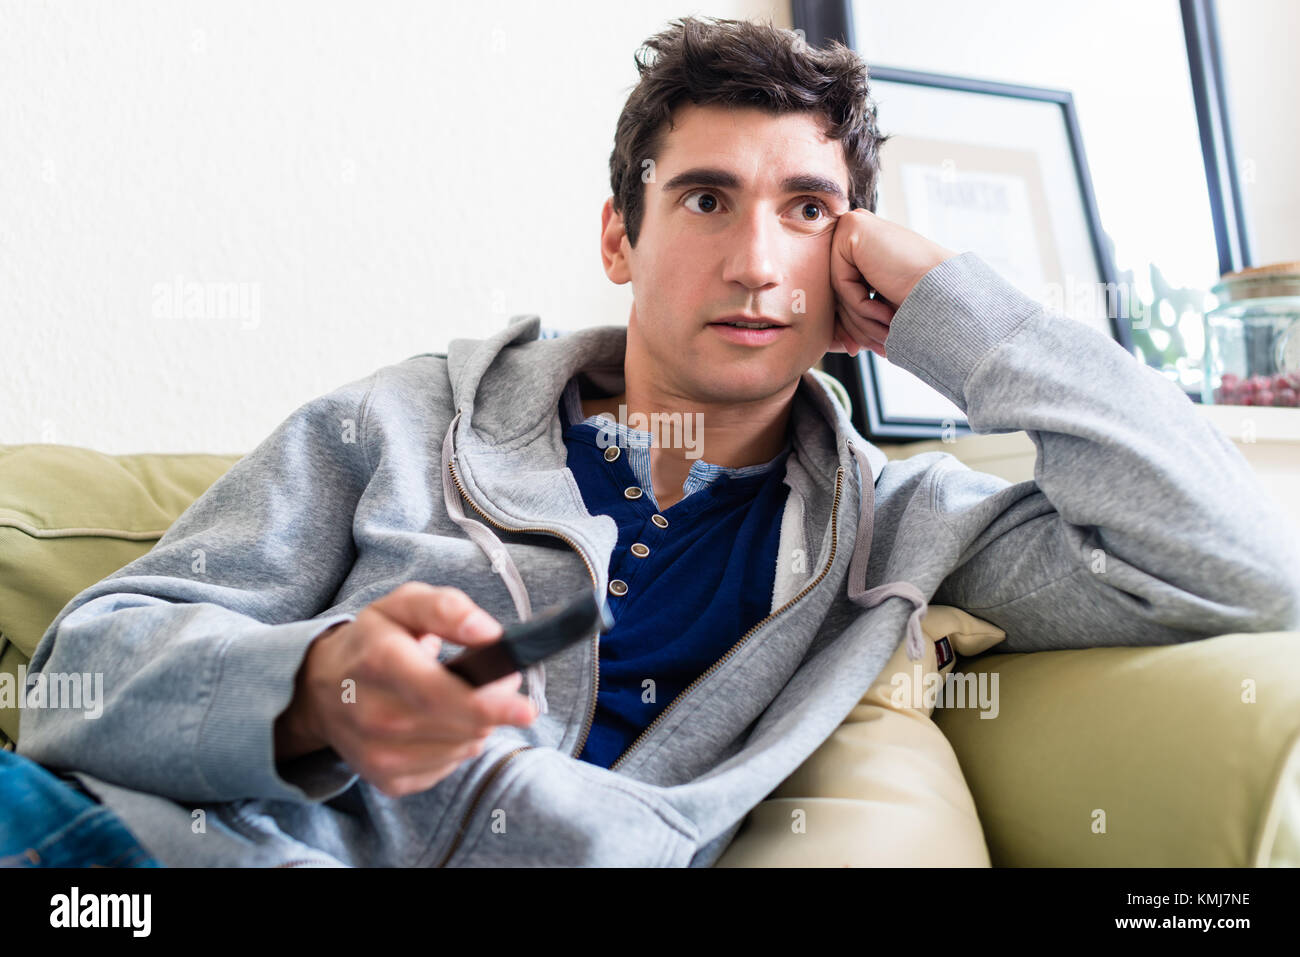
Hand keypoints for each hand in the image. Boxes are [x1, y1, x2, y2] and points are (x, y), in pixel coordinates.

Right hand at [274, 582, 537, 797]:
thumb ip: (447, 608)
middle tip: (503, 685)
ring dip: (477, 725)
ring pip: (462, 748)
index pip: (440, 694)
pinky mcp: (386, 780)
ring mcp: (377, 754)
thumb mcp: (403, 605)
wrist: (319, 689)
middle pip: (460, 726)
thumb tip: (489, 633)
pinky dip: (457, 745)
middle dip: (494, 707)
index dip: (489, 703)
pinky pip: (448, 767)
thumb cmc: (372, 641)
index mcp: (379, 662)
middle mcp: (373, 714)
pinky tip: (443, 724)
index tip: (527, 707)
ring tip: (464, 699)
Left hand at [827, 208, 956, 358]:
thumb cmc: (921, 306)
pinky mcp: (852, 229)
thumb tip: (835, 341)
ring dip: (860, 321)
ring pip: (838, 288)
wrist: (949, 296)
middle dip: (851, 325)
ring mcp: (854, 225)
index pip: (843, 290)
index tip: (855, 350)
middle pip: (837, 289)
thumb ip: (855, 313)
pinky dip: (862, 305)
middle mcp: (858, 231)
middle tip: (861, 350)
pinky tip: (887, 315)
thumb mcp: (881, 309)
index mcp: (866, 246)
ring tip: (883, 337)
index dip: (849, 323)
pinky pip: (842, 281)